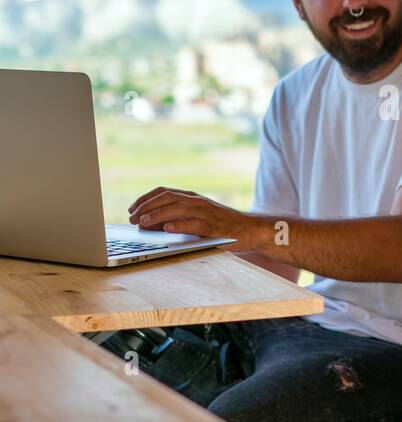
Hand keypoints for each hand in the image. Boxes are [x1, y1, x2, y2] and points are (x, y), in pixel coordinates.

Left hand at [128, 186, 260, 247]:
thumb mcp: (197, 218)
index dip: (145, 199)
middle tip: (132, 217)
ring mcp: (206, 213)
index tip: (132, 208)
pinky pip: (194, 224)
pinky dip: (179, 225)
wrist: (250, 230)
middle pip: (167, 198)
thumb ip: (176, 218)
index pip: (164, 192)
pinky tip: (167, 229)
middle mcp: (197, 201)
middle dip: (147, 206)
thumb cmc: (221, 226)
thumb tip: (149, 224)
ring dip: (158, 215)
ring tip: (143, 222)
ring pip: (177, 208)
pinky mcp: (213, 227)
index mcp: (192, 198)